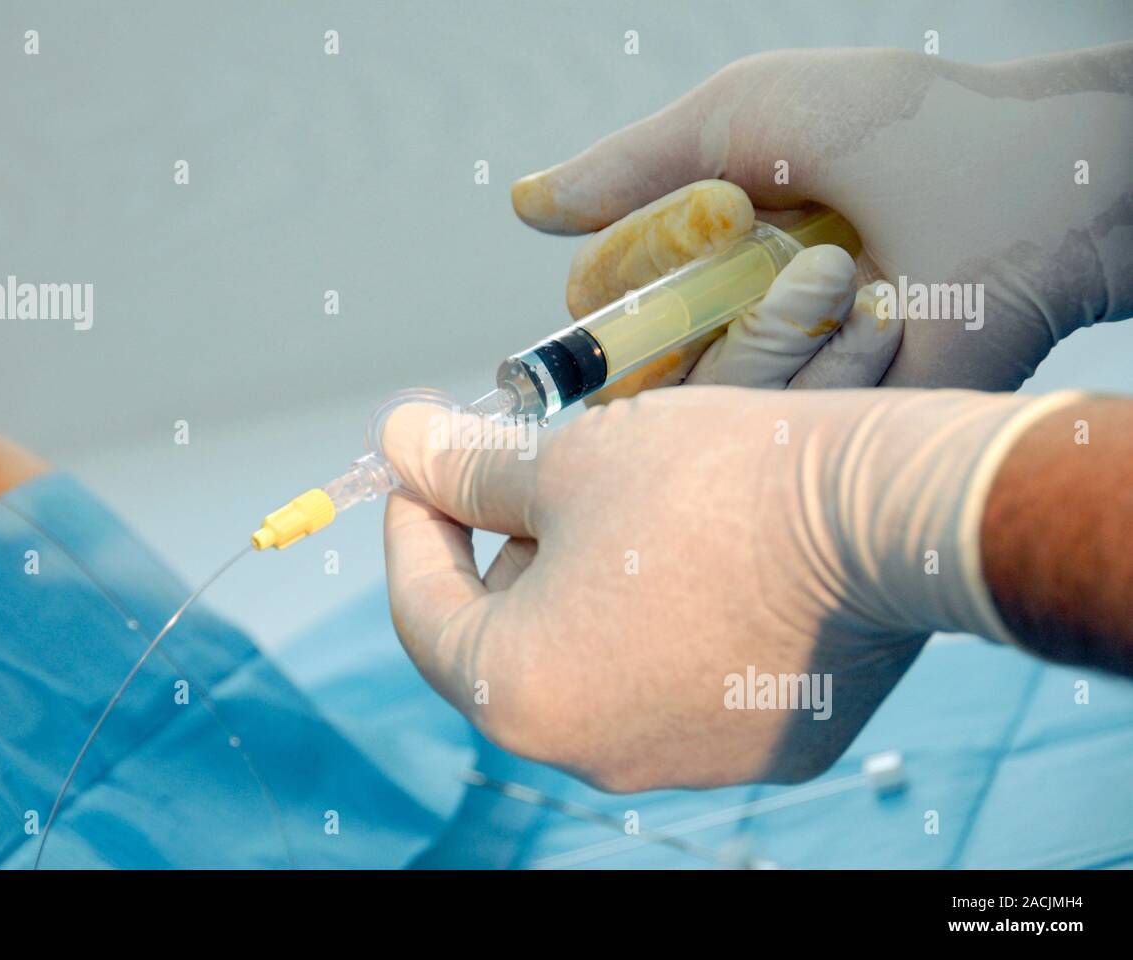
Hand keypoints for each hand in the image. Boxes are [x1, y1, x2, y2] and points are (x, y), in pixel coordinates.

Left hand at [381, 387, 1059, 790]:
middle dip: (508, 556)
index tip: (422, 471)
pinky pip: (679, 682)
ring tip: (625, 512)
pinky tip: (701, 559)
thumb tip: (398, 442)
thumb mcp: (570, 460)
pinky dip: (666, 622)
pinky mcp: (762, 750)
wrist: (891, 519)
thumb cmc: (713, 483)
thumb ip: (467, 468)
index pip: (423, 611)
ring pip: (597, 664)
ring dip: (589, 589)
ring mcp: (682, 761)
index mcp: (521, 692)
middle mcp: (591, 752)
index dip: (413, 529)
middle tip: (529, 479)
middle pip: (514, 642)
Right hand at [512, 45, 1132, 391]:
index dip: (624, 287)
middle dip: (680, 327)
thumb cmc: (897, 131)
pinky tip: (879, 311)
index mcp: (709, 263)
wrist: (1039, 181)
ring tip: (849, 267)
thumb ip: (631, 167)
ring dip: (762, 336)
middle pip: (637, 376)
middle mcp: (735, 331)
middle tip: (770, 258)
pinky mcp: (830, 437)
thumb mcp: (742, 119)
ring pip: (691, 415)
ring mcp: (784, 389)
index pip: (610, 308)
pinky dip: (812, 367)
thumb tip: (523, 204)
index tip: (685, 244)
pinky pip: (761, 438)